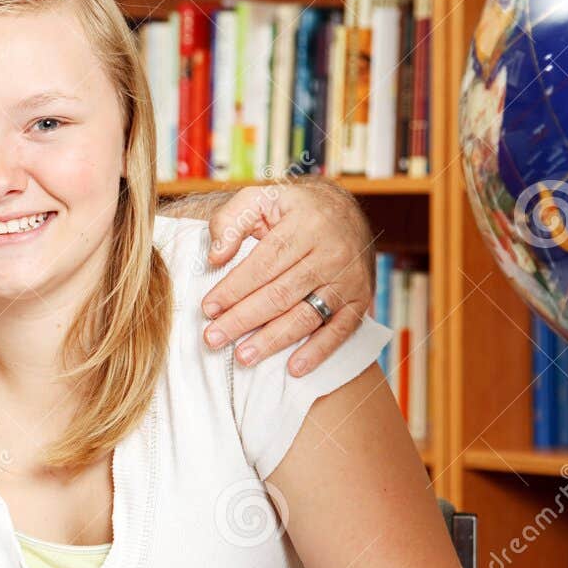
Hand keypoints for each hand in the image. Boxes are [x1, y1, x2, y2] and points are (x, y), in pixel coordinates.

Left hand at [201, 180, 373, 376]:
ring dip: (273, 340)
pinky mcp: (360, 298)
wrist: (345, 210)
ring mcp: (348, 278)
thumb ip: (230, 222)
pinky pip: (340, 330)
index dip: (233, 289)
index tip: (207, 309)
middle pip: (280, 294)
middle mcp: (331, 252)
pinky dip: (319, 351)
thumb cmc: (290, 208)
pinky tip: (295, 368)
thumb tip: (215, 258)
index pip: (263, 265)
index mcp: (304, 226)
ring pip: (306, 315)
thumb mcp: (259, 199)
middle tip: (214, 339)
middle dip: (243, 320)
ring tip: (243, 356)